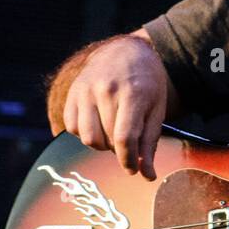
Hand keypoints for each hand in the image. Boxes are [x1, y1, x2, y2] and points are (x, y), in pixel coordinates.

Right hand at [61, 35, 168, 179]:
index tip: (132, 169)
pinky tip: (98, 123)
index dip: (128, 160)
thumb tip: (148, 176)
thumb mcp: (157, 110)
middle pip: (106, 140)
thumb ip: (150, 143)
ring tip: (113, 132)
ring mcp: (86, 90)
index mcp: (133, 94)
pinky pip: (71, 127)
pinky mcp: (72, 92)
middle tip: (127, 141)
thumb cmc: (147, 85)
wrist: (127, 52)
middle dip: (118, 150)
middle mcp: (106, 90)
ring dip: (101, 144)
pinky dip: (84, 133)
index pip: (124, 138)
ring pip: (87, 137)